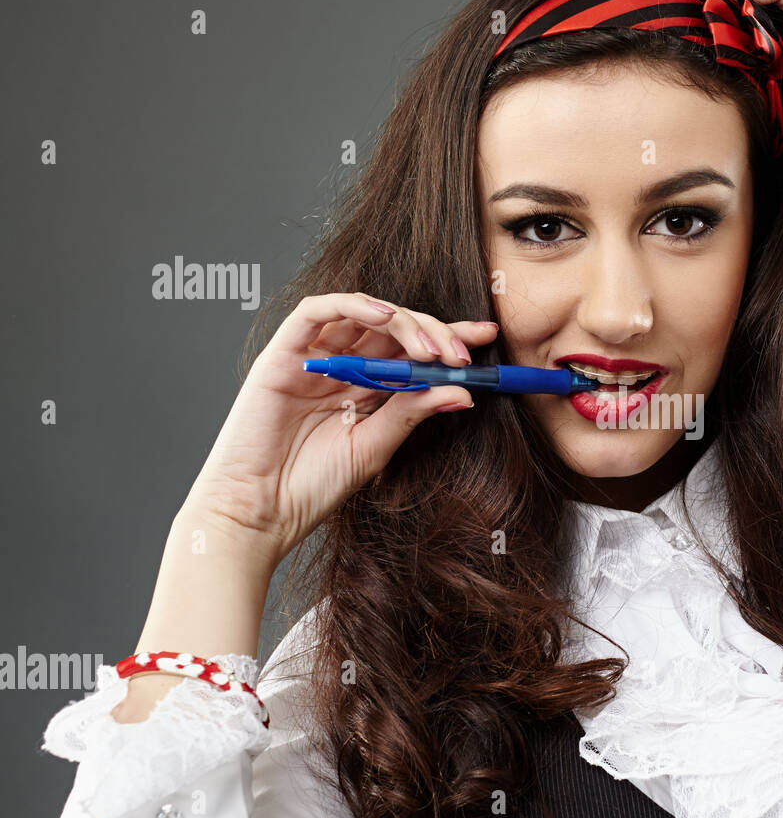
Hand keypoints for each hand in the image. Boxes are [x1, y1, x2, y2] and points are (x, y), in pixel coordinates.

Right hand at [183, 293, 498, 563]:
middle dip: (434, 333)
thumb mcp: (375, 447)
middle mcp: (341, 368)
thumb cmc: (311, 487)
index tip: (488, 337)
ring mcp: (312, 359)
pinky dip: (352, 305)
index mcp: (365, 389)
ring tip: (432, 348)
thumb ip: (413, 412)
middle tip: (461, 354)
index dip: (448, 338)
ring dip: (403, 322)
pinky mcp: (282, 355)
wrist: (259, 512)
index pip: (412, 352)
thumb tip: (463, 390)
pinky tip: (384, 316)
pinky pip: (316, 312)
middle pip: (393, 328)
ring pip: (362, 313)